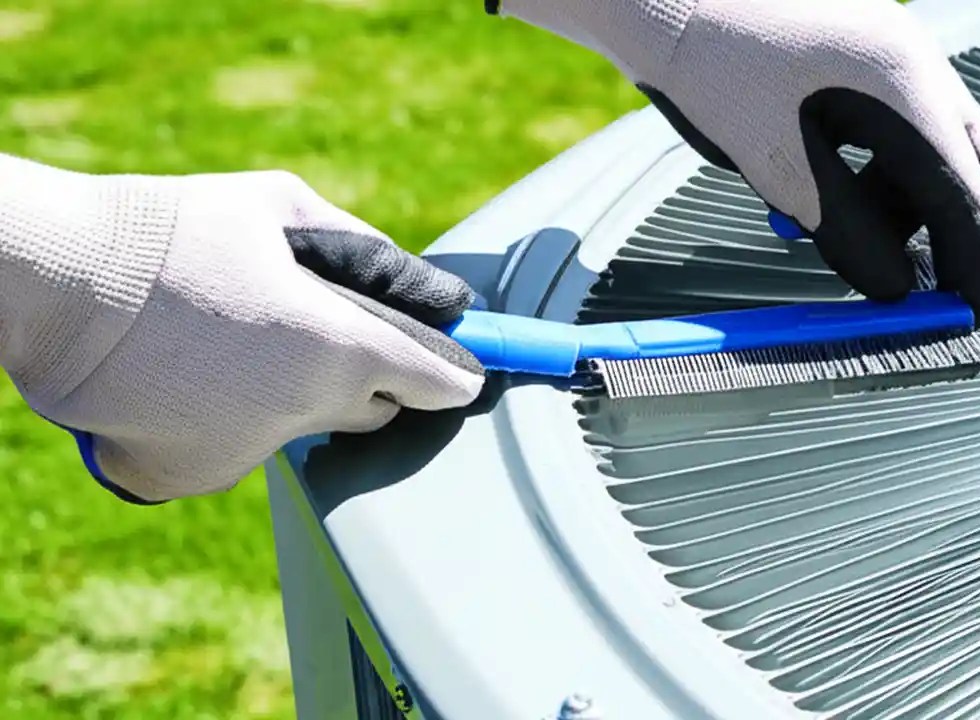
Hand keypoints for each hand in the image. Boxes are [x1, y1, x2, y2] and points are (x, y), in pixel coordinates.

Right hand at [0, 161, 483, 502]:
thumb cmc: (176, 231)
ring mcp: (248, 451)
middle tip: (321, 334)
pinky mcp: (193, 476)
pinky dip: (225, 422)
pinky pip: (237, 450)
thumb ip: (368, 252)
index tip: (461, 371)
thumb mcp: (282, 208)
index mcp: (340, 347)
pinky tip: (187, 378)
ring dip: (290, 397)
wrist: (55, 280)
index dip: (453, 373)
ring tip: (233, 344)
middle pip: (375, 411)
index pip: (440, 385)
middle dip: (368, 379)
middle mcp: (305, 410)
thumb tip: (429, 290)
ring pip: (302, 429)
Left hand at [501, 0, 979, 325]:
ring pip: (943, 149)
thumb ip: (846, 232)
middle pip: (975, 165)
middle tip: (949, 297)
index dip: (975, 260)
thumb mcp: (779, 166)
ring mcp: (900, 54)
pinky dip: (891, 177)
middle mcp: (918, 62)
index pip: (964, 191)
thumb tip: (898, 291)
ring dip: (920, 207)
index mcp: (902, 85)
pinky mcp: (874, 59)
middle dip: (966, 236)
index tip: (973, 314)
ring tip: (870, 251)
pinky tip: (848, 205)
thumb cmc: (715, 74)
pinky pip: (907, 129)